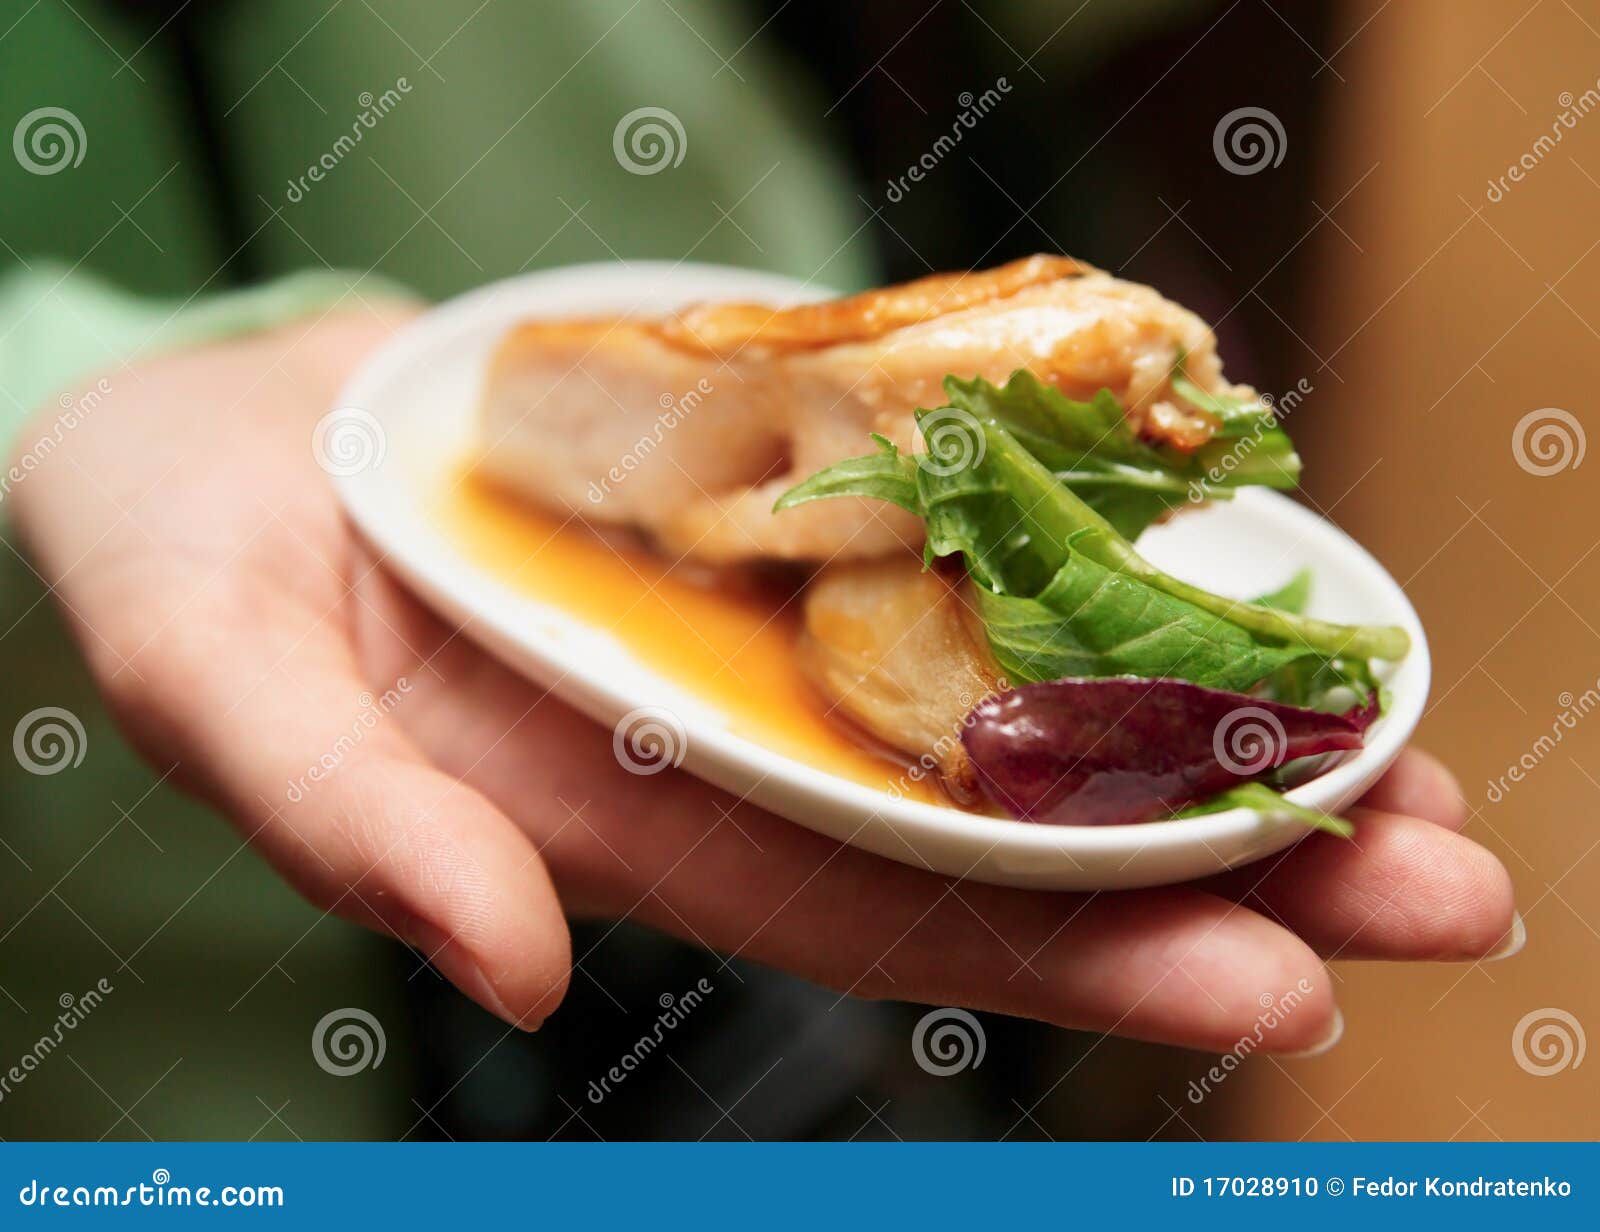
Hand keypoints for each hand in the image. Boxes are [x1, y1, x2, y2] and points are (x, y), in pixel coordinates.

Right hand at [11, 307, 1519, 1052]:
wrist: (218, 426)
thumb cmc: (191, 555)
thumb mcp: (218, 678)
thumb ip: (351, 822)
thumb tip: (506, 965)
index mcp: (614, 814)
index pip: (873, 910)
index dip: (1071, 956)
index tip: (1274, 983)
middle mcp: (722, 737)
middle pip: (998, 828)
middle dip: (1222, 865)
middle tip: (1449, 885)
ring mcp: (757, 623)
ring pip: (1011, 699)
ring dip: (1208, 731)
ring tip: (1408, 762)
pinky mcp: (774, 508)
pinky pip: (961, 548)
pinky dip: (1097, 578)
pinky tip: (1237, 590)